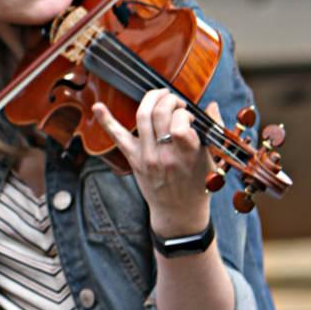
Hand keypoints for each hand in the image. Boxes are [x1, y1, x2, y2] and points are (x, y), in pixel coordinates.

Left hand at [92, 90, 220, 236]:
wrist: (178, 211)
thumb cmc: (198, 184)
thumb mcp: (211, 159)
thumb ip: (213, 129)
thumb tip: (212, 105)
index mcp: (187, 155)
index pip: (181, 124)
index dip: (184, 113)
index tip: (188, 116)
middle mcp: (165, 155)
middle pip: (160, 113)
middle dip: (169, 99)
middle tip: (175, 103)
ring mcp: (147, 156)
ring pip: (143, 117)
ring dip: (151, 99)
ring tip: (160, 97)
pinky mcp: (134, 159)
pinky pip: (118, 137)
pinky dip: (107, 121)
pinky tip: (97, 108)